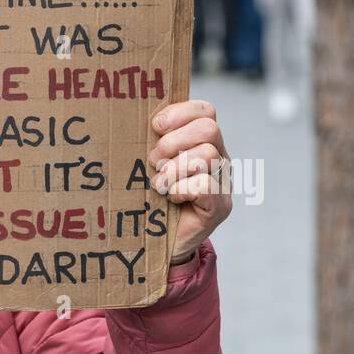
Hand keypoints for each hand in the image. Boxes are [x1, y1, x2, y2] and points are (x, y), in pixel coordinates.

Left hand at [148, 99, 232, 264]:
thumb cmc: (148, 195)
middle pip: (209, 128)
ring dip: (175, 168)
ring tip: (158, 184)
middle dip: (174, 141)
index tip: (155, 126)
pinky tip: (170, 198)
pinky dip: (181, 189)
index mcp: (203, 141)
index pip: (205, 111)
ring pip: (208, 155)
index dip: (180, 113)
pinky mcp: (220, 206)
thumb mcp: (150, 162)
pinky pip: (205, 185)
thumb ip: (152, 140)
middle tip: (153, 161)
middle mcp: (219, 158)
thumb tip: (130, 116)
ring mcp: (223, 182)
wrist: (156, 242)